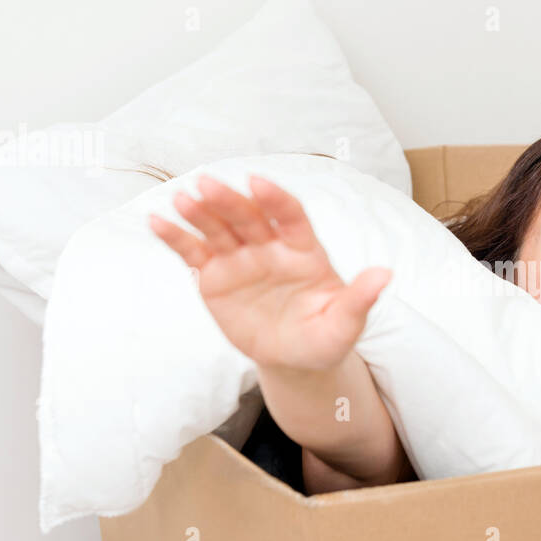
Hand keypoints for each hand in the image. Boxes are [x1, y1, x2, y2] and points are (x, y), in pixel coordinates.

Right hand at [148, 174, 391, 372]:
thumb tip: (385, 275)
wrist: (296, 357)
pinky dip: (175, 238)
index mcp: (304, 250)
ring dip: (200, 213)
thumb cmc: (325, 336)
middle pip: (248, 217)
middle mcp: (270, 247)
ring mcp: (240, 258)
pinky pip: (193, 253)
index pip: (291, 217)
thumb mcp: (345, 325)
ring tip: (182, 199)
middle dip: (229, 201)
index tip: (259, 183)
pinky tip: (155, 222)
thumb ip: (359, 299)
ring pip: (218, 229)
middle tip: (207, 184)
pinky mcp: (214, 276)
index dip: (276, 199)